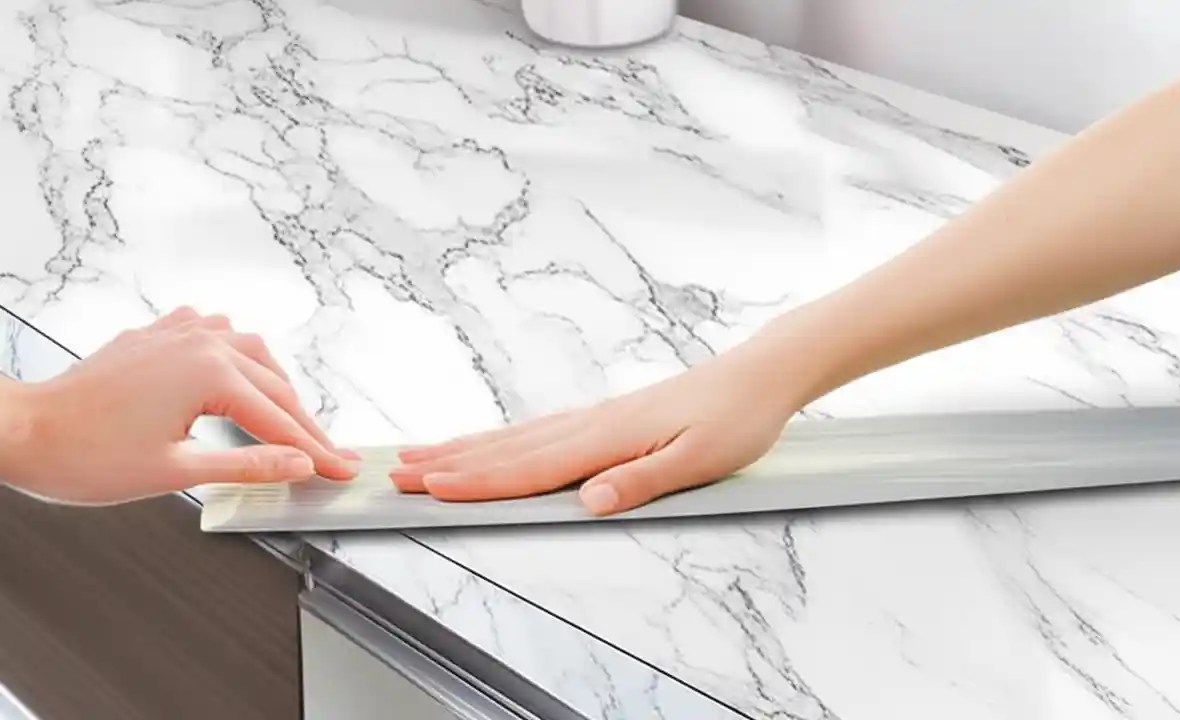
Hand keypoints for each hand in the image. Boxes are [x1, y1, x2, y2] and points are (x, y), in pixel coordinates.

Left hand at [0, 307, 359, 503]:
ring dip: (274, 383)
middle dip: (303, 423)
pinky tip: (234, 366)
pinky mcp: (152, 337)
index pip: (280, 420)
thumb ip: (246, 467)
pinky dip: (233, 352)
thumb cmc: (81, 454)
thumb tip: (297, 463)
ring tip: (289, 415)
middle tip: (327, 453)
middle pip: (273, 385)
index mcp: (209, 373)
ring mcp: (174, 335)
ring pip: (249, 350)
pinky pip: (210, 331)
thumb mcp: (173, 472)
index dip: (316, 450)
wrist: (20, 430)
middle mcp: (198, 344)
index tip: (341, 468)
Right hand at [390, 345, 799, 514]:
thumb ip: (642, 482)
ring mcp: (593, 418)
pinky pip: (536, 431)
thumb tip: (589, 501)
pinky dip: (499, 439)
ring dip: (463, 450)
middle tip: (395, 475)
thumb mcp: (701, 460)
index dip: (476, 483)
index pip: (529, 469)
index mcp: (608, 438)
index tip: (429, 490)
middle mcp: (591, 424)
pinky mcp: (603, 418)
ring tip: (420, 456)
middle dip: (447, 465)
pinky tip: (488, 445)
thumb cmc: (737, 419)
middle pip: (505, 450)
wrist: (758, 376)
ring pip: (514, 437)